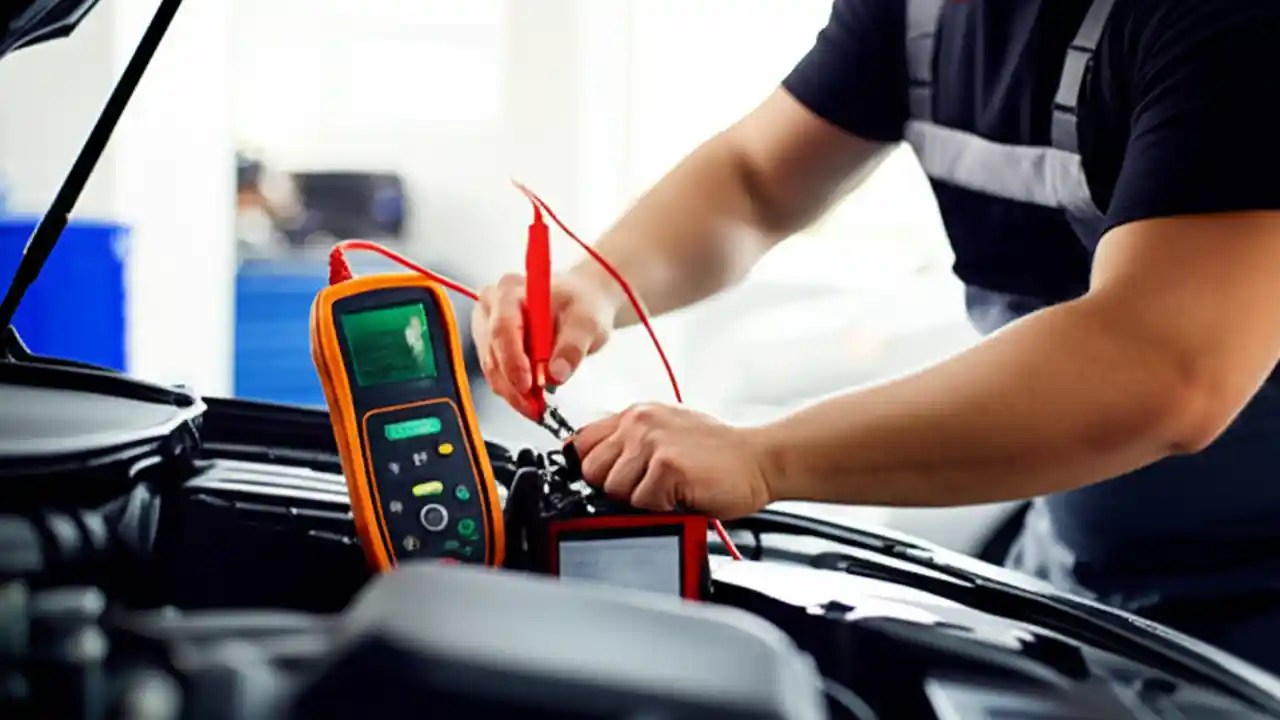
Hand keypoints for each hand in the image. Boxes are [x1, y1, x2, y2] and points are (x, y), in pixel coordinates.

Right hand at [471, 271, 615, 418]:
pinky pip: (496, 373)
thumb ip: (573, 346)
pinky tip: (530, 400)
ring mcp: (487, 325)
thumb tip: (556, 375)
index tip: (528, 386)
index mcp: (511, 290)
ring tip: (536, 408)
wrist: (581, 302)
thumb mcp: (588, 322)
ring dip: (512, 392)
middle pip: (493, 351)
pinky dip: (512, 390)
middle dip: (513, 385)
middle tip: (535, 408)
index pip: (503, 328)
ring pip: (492, 367)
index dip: (513, 360)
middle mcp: (492, 305)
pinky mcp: (490, 344)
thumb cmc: (583, 305)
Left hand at [572, 403, 774, 518]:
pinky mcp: (667, 466)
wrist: (759, 460)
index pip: (582, 443)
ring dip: (641, 499)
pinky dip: (662, 507)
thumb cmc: (717, 454)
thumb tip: (590, 466)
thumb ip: (630, 444)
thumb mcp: (667, 435)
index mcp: (636, 414)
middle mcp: (639, 422)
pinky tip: (683, 493)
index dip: (593, 468)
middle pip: (592, 471)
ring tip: (671, 489)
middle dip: (616, 488)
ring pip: (614, 489)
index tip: (610, 479)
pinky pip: (641, 502)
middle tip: (650, 487)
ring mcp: (652, 442)